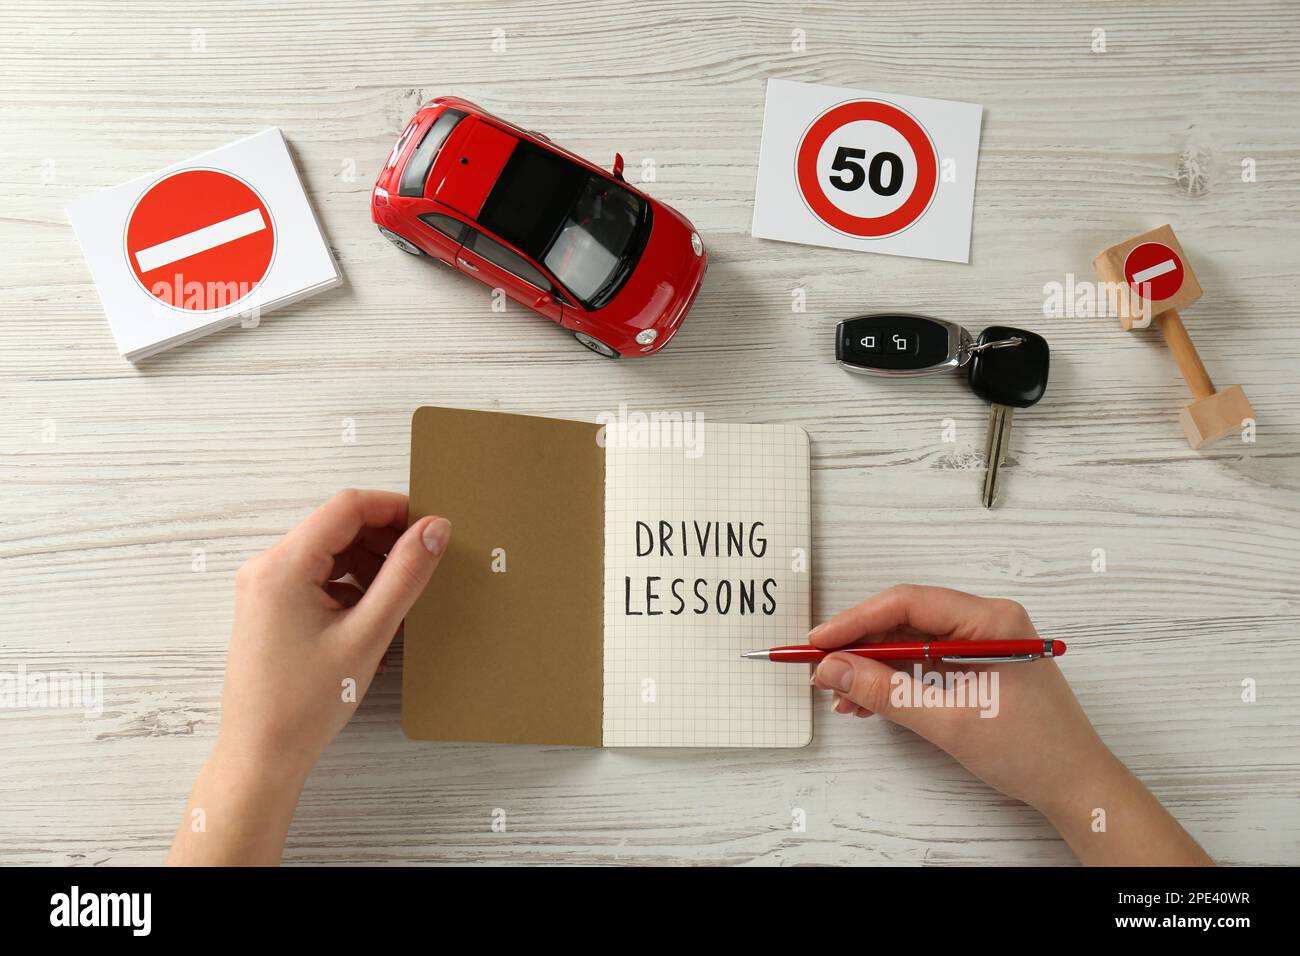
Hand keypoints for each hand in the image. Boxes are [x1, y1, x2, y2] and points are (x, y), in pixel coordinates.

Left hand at [167, 489, 449, 864]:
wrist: (261, 755)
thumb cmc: (305, 703)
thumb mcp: (368, 634)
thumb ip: (405, 576)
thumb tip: (434, 530)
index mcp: (283, 566)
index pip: (347, 507)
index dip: (394, 508)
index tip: (430, 526)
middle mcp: (266, 568)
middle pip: (337, 527)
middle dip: (384, 540)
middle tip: (422, 567)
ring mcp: (264, 588)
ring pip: (329, 553)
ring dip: (369, 566)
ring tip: (399, 603)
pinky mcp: (269, 608)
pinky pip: (317, 578)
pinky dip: (351, 588)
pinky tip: (373, 620)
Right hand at [812, 584, 1211, 864]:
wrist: (1076, 786)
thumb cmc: (1033, 751)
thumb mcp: (950, 721)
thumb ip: (886, 693)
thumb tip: (834, 670)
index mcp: (991, 620)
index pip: (909, 603)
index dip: (857, 621)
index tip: (820, 642)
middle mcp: (987, 621)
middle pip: (906, 618)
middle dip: (860, 645)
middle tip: (822, 668)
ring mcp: (982, 642)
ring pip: (910, 640)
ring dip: (873, 665)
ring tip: (842, 695)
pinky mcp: (976, 663)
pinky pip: (923, 660)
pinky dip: (893, 679)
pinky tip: (868, 700)